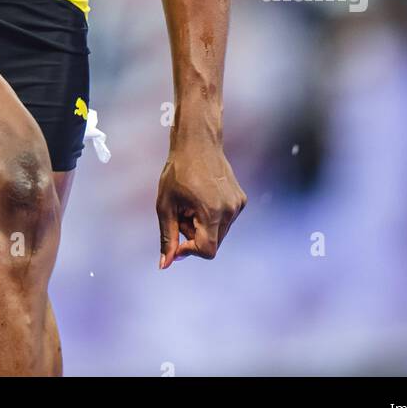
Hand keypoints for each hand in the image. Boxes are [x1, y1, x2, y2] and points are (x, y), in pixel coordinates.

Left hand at [156, 139, 245, 267]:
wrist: (197, 142)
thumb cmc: (177, 172)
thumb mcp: (165, 205)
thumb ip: (168, 236)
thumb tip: (165, 265)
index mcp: (213, 212)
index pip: (207, 250)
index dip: (189, 251)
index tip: (176, 241)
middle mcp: (231, 210)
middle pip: (212, 243)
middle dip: (194, 236)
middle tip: (180, 214)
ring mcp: (238, 205)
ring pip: (219, 233)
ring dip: (202, 227)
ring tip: (191, 204)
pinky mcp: (241, 200)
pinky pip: (225, 221)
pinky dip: (212, 217)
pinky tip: (202, 198)